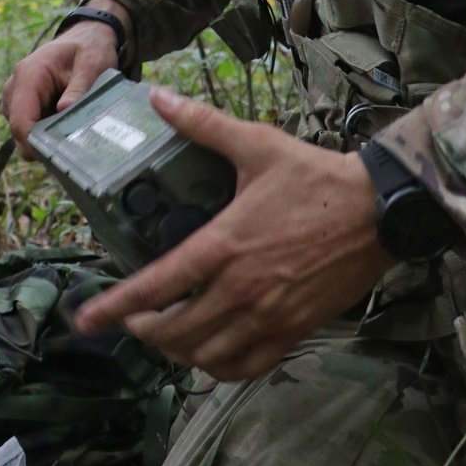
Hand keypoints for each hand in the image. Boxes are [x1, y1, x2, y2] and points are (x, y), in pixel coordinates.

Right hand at [1, 0, 133, 155]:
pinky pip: (28, 127)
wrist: (84, 38)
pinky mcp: (21, 105)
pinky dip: (45, 132)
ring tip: (72, 132)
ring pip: (22, 132)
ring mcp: (15, 97)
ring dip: (44, 138)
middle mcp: (15, 86)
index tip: (56, 157)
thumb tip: (63, 109)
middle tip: (72, 150)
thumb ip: (79, 87)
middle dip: (41, 144)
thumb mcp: (92, 64)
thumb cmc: (89, 49)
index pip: (20, 119)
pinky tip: (65, 127)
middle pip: (18, 130)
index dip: (33, 144)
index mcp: (29, 74)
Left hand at [74, 87, 392, 380]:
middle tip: (134, 318)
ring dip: (178, 351)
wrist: (380, 209)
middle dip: (144, 330)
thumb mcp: (256, 144)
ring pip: (206, 356)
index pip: (157, 287)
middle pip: (175, 331)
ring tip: (168, 332)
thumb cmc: (316, 176)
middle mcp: (242, 288)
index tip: (86, 320)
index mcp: (225, 244)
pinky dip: (219, 368)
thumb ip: (202, 124)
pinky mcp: (294, 330)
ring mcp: (269, 315)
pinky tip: (210, 353)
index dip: (115, 307)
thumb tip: (159, 98)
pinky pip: (245, 367)